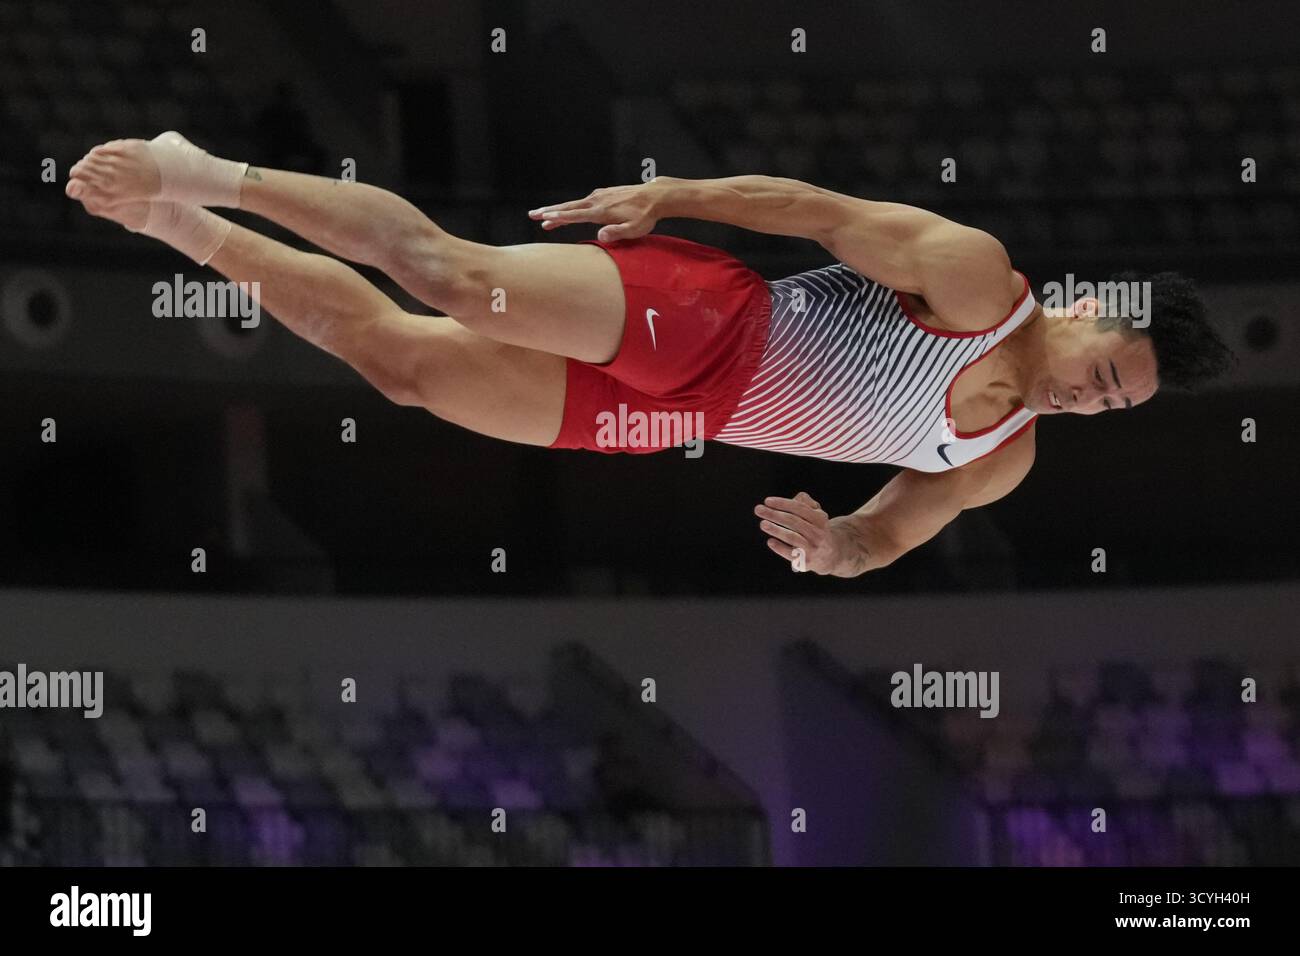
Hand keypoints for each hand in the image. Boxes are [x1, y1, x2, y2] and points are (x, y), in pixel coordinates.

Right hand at [528, 181, 664, 241]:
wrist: (655, 196)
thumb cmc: (645, 216)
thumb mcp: (634, 230)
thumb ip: (616, 233)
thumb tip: (600, 236)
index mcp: (601, 211)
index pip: (575, 214)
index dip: (558, 217)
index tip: (543, 218)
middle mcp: (597, 201)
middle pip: (568, 207)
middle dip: (550, 211)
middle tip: (532, 214)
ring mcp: (600, 196)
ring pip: (574, 204)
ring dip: (559, 210)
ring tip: (545, 216)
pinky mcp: (604, 194)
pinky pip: (583, 202)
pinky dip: (572, 207)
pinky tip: (570, 210)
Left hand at [754, 492, 861, 575]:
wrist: (831, 555)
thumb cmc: (816, 530)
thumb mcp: (816, 515)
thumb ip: (805, 503)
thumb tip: (792, 499)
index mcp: (820, 518)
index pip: (799, 508)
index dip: (782, 503)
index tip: (767, 501)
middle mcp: (818, 533)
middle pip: (793, 521)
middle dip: (774, 514)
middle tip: (758, 510)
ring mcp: (813, 547)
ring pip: (792, 537)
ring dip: (776, 529)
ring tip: (763, 524)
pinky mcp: (807, 561)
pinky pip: (792, 554)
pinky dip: (780, 547)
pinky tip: (770, 541)